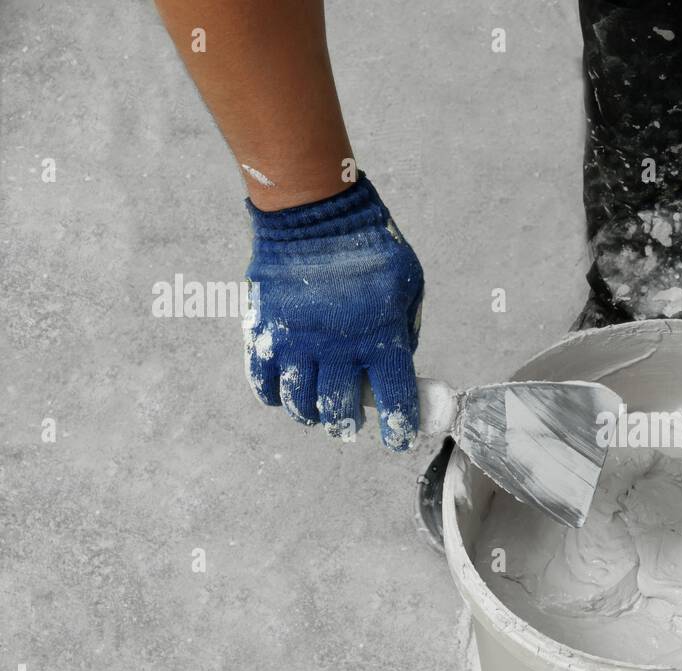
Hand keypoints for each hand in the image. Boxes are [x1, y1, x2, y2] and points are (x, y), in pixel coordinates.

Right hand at [242, 174, 424, 449]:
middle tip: (351, 420)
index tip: (399, 440)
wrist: (315, 212)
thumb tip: (396, 365)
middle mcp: (338, 350)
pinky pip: (264, 384)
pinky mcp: (264, 333)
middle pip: (341, 413)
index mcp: (381, 339)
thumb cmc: (370, 247)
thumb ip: (403, 330)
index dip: (399, 430)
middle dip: (349, 425)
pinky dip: (276, 396)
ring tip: (319, 410)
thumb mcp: (409, 286)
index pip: (395, 402)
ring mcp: (297, 343)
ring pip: (301, 405)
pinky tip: (286, 393)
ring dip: (312, 415)